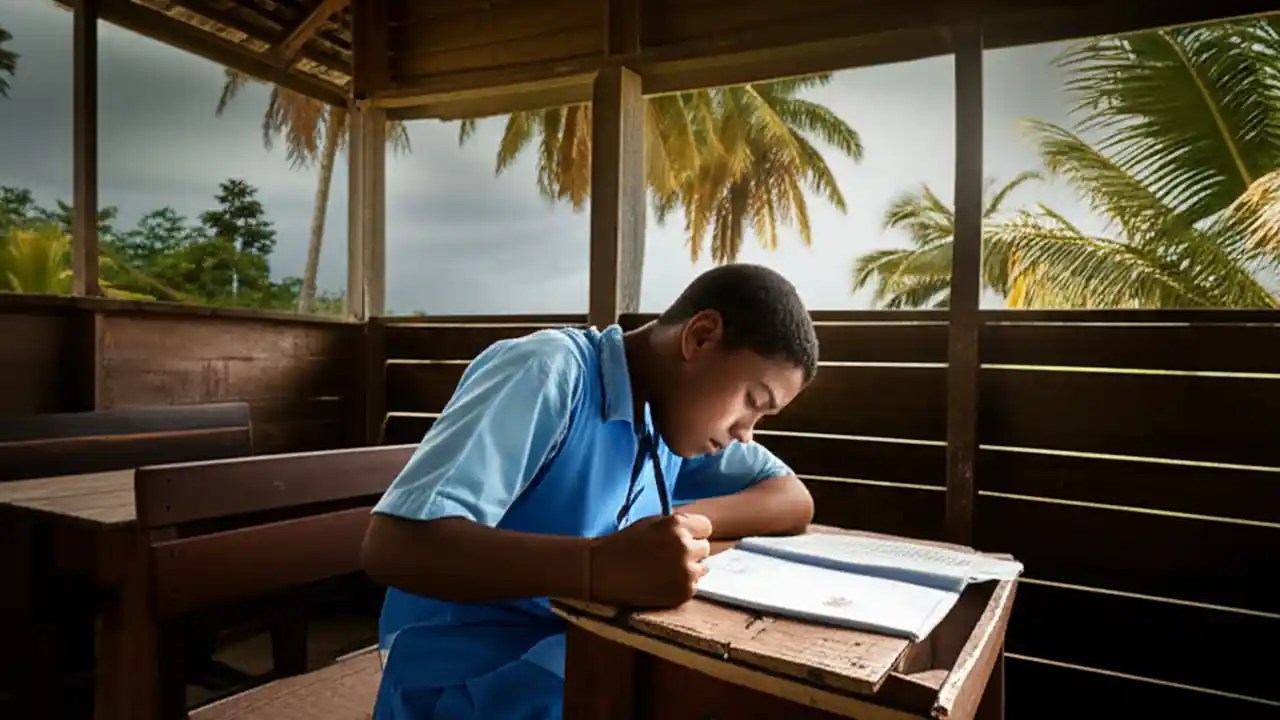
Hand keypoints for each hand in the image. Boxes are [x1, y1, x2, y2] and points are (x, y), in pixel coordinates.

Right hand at [588, 512, 712, 607]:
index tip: (684, 538)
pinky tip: (662, 582)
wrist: (602, 572)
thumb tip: (697, 532)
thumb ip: (676, 525)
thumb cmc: (624, 544)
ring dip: (689, 569)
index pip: (706, 527)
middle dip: (691, 551)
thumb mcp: (651, 523)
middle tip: (670, 556)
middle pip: (705, 548)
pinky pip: (694, 585)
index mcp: (676, 524)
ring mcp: (686, 571)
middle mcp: (684, 546)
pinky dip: (682, 584)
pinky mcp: (684, 592)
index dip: (695, 533)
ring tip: (666, 570)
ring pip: (702, 568)